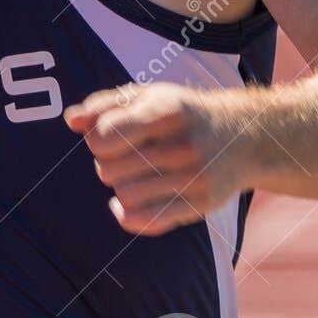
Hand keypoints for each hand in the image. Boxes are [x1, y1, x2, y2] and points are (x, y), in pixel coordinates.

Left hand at [63, 81, 252, 235]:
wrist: (246, 136)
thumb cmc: (183, 114)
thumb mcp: (149, 96)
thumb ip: (105, 105)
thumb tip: (71, 120)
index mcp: (167, 110)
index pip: (103, 137)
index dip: (97, 139)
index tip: (111, 136)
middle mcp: (183, 144)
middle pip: (108, 170)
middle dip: (108, 164)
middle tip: (127, 157)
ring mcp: (195, 177)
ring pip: (124, 197)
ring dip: (120, 188)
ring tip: (135, 175)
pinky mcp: (202, 205)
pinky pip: (145, 221)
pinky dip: (127, 215)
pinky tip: (128, 204)